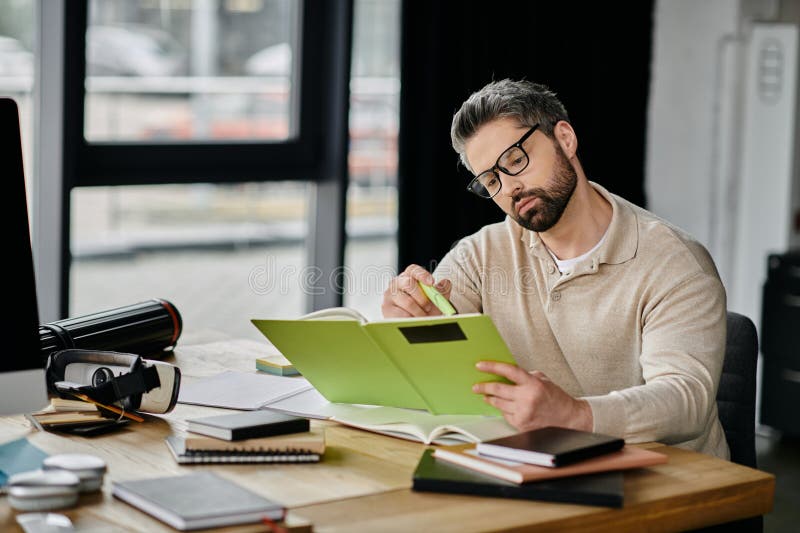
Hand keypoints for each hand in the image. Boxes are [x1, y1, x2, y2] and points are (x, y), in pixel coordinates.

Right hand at [381, 264, 452, 317]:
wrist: (414, 325)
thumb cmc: (424, 310)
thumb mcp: (436, 301)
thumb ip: (442, 291)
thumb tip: (446, 282)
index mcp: (408, 277)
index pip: (413, 270)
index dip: (422, 274)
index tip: (431, 282)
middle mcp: (396, 283)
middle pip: (409, 283)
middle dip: (422, 297)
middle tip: (428, 307)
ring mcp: (389, 295)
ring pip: (408, 302)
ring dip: (419, 312)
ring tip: (422, 317)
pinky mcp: (386, 308)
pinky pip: (402, 314)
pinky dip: (411, 319)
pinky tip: (412, 320)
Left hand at [472, 361, 592, 431]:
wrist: (568, 418)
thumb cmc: (556, 398)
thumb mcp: (543, 380)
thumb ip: (525, 376)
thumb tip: (505, 374)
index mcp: (533, 384)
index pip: (508, 371)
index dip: (492, 367)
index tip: (480, 365)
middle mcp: (527, 398)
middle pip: (498, 389)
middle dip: (484, 386)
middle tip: (476, 386)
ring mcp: (523, 413)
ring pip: (498, 403)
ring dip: (490, 398)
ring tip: (485, 395)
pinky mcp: (521, 424)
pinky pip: (505, 414)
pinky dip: (502, 410)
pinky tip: (502, 406)